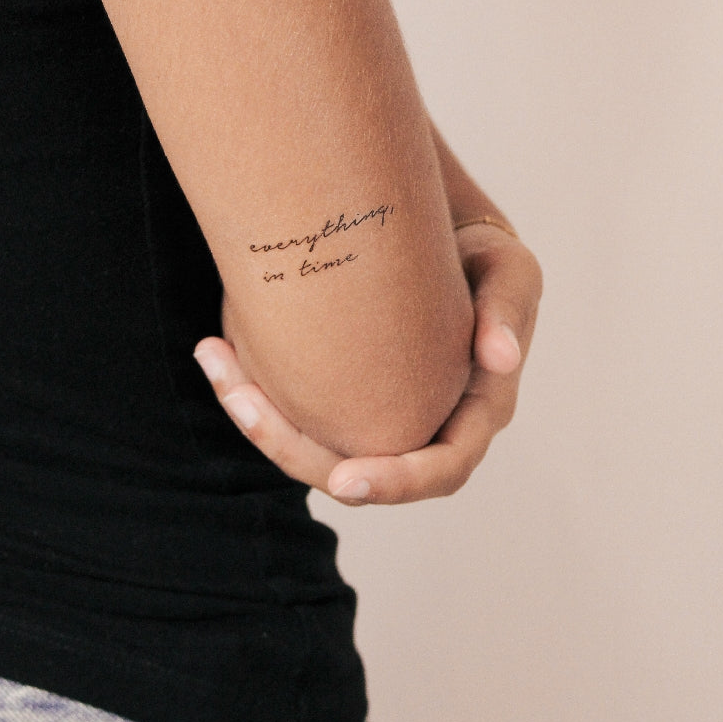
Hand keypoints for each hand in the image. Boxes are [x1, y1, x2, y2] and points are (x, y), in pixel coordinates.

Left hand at [193, 224, 540, 504]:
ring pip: (314, 442)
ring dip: (258, 415)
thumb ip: (508, 310)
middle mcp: (426, 426)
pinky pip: (298, 410)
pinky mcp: (345, 392)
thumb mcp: (509, 270)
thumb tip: (500, 358)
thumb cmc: (484, 257)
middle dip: (295, 451)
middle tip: (244, 407)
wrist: (446, 239)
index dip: (395, 482)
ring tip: (214, 360)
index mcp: (475, 412)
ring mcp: (380, 413)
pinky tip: (217, 347)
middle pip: (359, 471)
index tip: (345, 481)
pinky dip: (254, 385)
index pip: (440, 469)